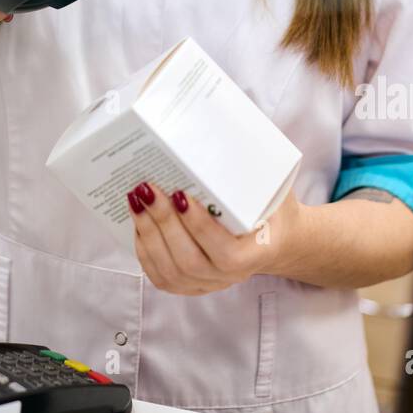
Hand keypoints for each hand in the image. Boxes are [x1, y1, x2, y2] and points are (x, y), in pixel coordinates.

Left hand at [126, 181, 303, 292]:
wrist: (277, 238)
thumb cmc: (272, 206)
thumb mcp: (274, 187)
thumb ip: (253, 170)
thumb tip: (222, 128)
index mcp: (256, 252)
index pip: (225, 253)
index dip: (199, 227)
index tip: (180, 195)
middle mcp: (232, 276)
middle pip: (189, 261)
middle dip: (163, 223)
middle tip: (146, 189)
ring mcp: (209, 283)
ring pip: (170, 271)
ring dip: (148, 233)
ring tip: (135, 200)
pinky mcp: (190, 285)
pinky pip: (161, 275)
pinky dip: (144, 249)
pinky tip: (137, 222)